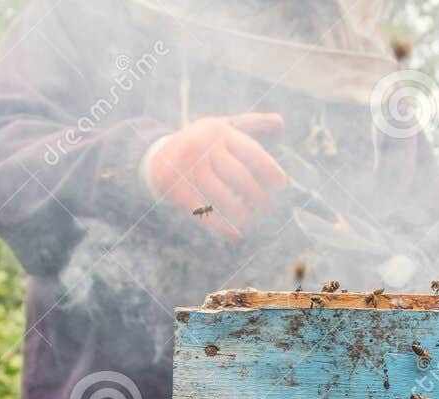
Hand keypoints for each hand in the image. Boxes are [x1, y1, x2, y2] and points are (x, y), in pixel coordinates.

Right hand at [147, 113, 287, 242]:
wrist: (156, 155)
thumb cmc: (202, 144)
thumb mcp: (222, 127)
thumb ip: (252, 124)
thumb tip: (281, 123)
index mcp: (218, 132)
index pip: (251, 152)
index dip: (269, 169)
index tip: (281, 184)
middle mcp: (202, 147)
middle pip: (239, 176)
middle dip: (258, 195)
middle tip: (267, 206)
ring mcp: (188, 168)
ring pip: (222, 197)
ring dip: (242, 213)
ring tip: (252, 220)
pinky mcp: (176, 189)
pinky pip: (203, 212)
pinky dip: (222, 227)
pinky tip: (235, 236)